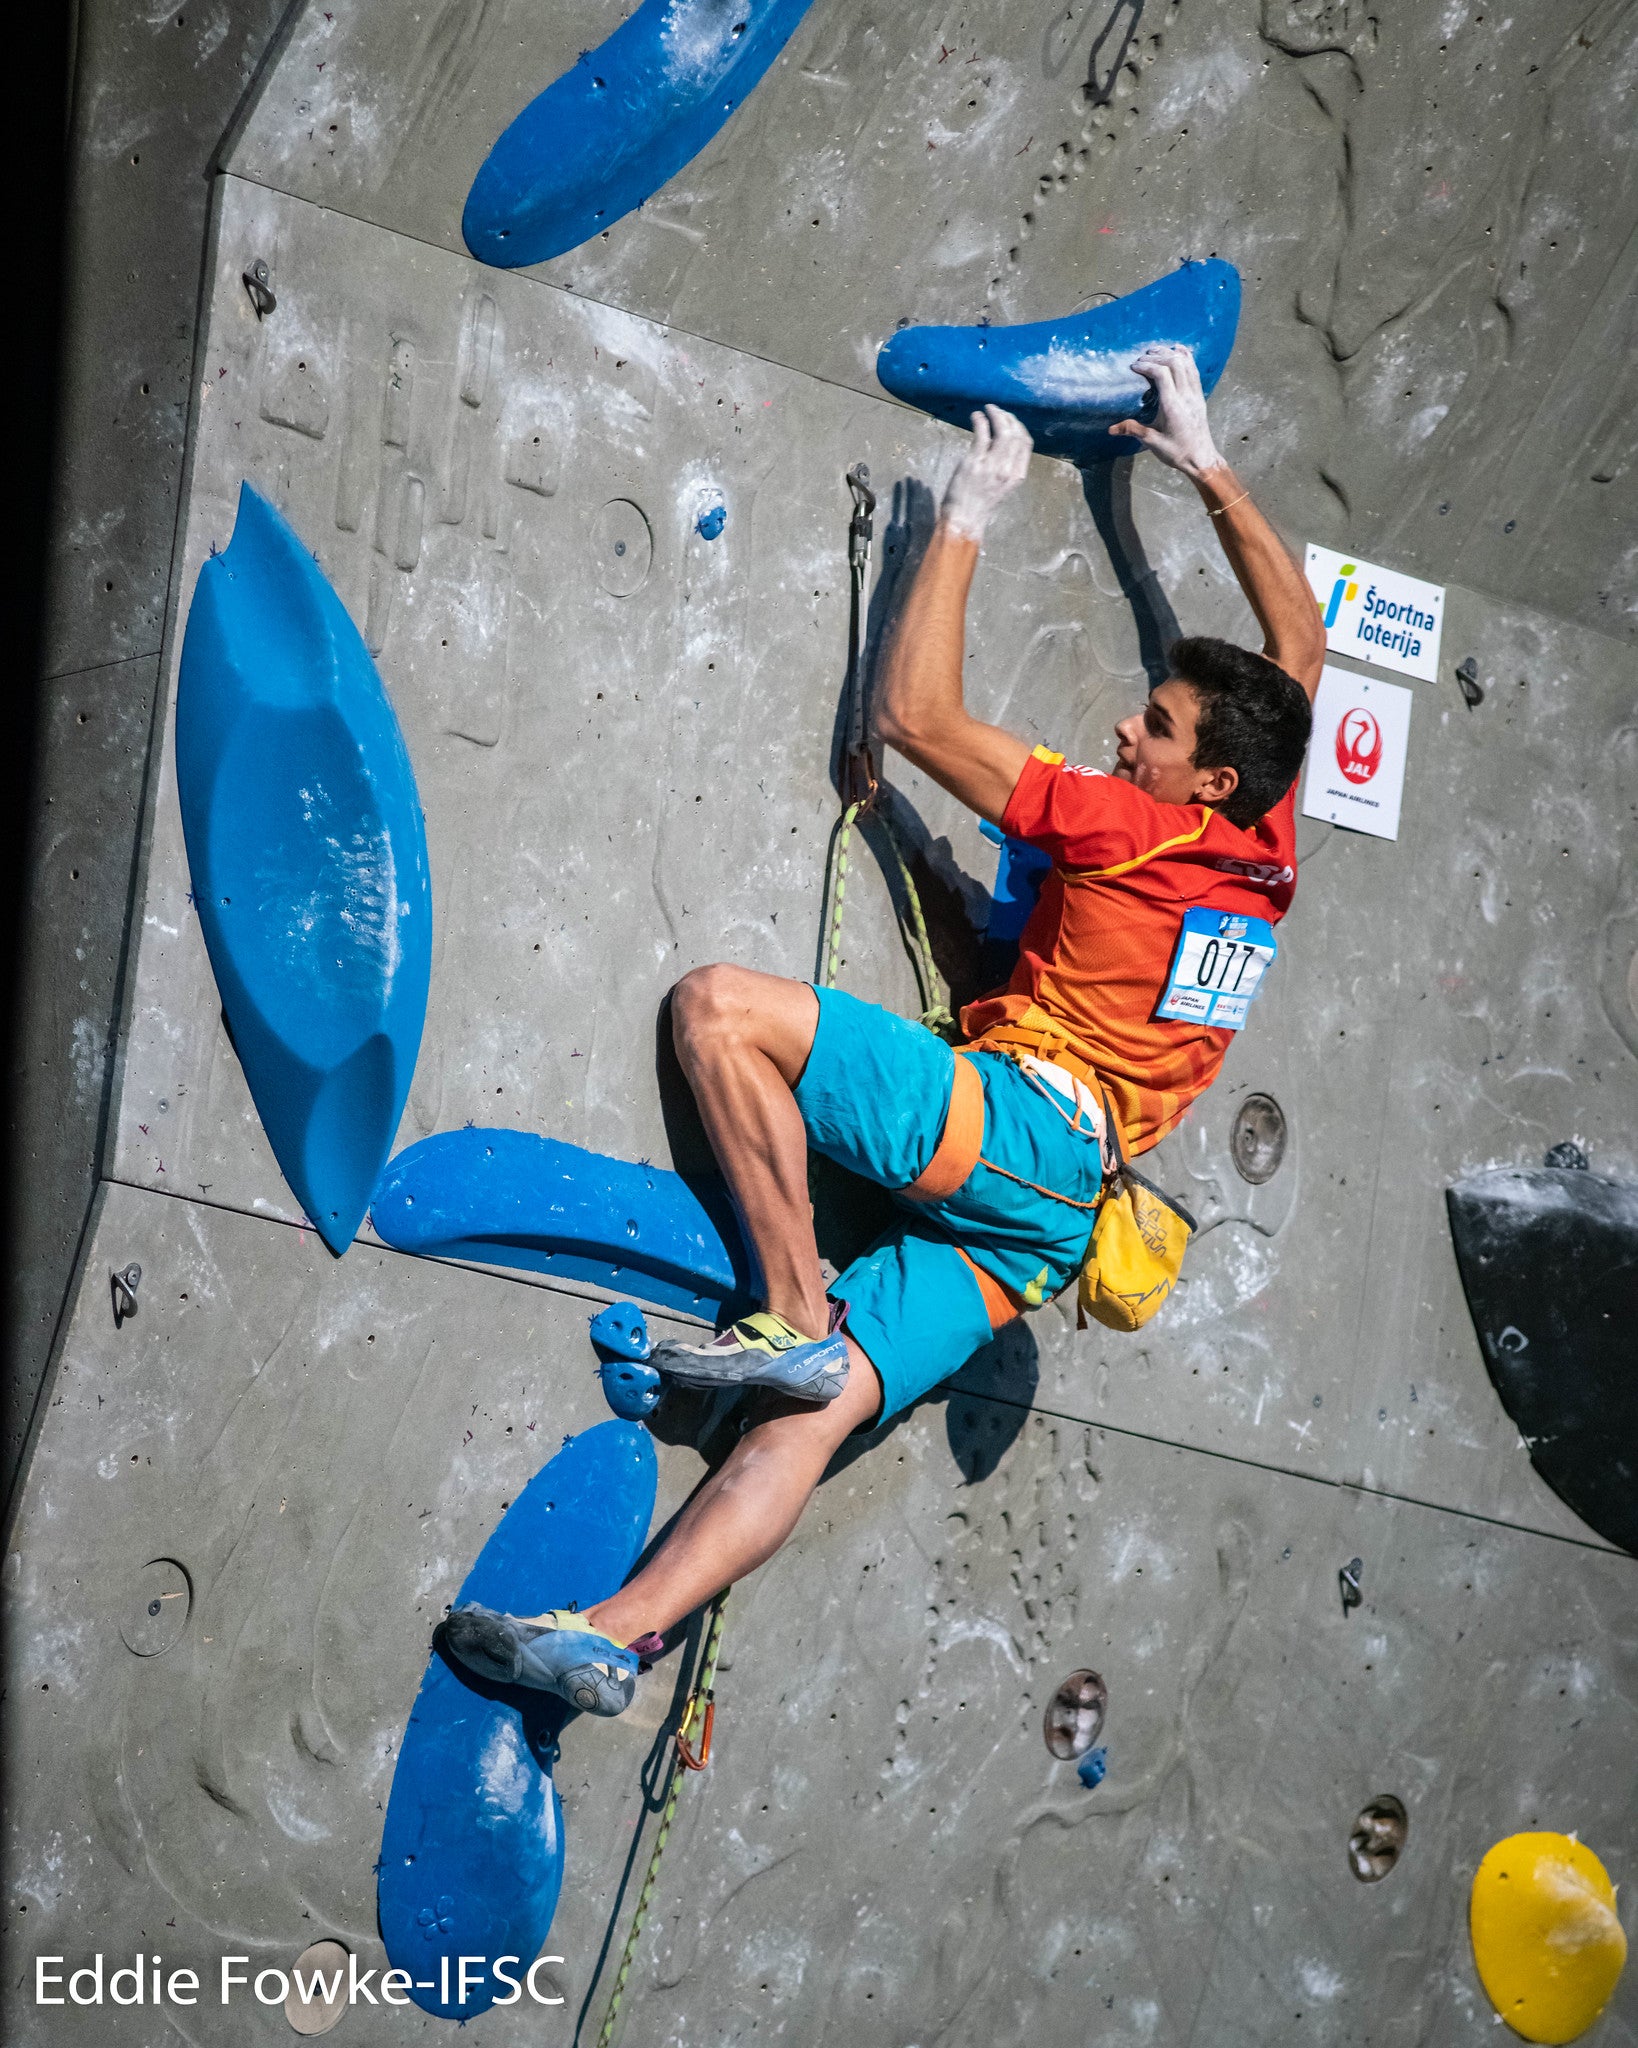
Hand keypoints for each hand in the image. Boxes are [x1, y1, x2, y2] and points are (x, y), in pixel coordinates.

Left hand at [940, 404, 1032, 542]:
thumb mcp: (1001, 487)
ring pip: (1002, 430)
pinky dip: (980, 420)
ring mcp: (992, 465)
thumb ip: (1005, 466)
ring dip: (996, 415)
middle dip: (1008, 417)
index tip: (1010, 421)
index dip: (1019, 427)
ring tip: (988, 409)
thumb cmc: (980, 505)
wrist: (964, 520)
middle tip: (997, 411)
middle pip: (1016, 433)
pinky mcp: (974, 462)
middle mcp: (1008, 469)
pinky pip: (982, 433)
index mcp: (1017, 476)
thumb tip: (999, 442)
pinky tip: (975, 416)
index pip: (1026, 443)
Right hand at [1109, 343, 1222, 477]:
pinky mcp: (1199, 395)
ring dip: (1170, 353)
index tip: (1134, 366)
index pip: (1162, 374)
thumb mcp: (1152, 442)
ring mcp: (1195, 394)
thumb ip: (1133, 430)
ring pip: (1186, 363)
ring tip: (1155, 350)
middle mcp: (1186, 396)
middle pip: (1174, 363)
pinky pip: (1194, 369)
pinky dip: (1186, 356)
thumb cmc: (1177, 452)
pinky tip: (1178, 349)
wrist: (1201, 458)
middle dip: (1157, 355)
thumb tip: (1111, 429)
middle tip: (1142, 357)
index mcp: (1173, 406)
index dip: (1147, 365)